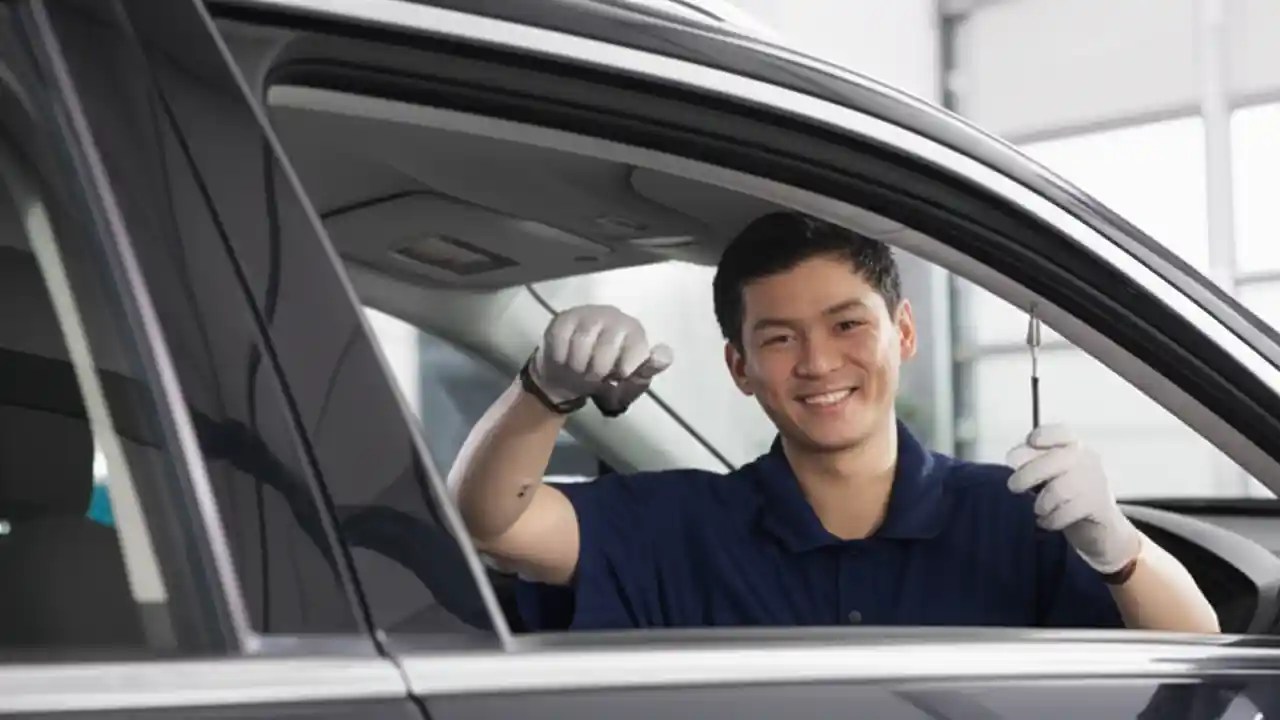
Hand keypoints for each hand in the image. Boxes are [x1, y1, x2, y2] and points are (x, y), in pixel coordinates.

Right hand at [529, 304, 672, 413]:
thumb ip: (648, 369)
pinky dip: (561, 357)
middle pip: (606, 349)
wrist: (572, 373)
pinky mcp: (566, 317)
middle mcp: (614, 317)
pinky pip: (561, 339)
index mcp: (634, 331)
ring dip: (578, 366)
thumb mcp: (631, 380)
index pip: (635, 348)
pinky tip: (565, 359)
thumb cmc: (606, 374)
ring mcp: (589, 314)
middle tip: (594, 376)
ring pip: (581, 343)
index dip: (625, 369)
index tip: (619, 375)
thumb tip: (664, 356)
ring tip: (580, 369)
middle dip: (597, 371)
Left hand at [1006, 424, 1140, 573]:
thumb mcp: (1046, 472)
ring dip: (1041, 504)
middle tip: (1013, 487)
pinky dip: (1050, 520)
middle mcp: (1087, 458)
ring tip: (1039, 509)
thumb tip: (1014, 458)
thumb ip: (1030, 461)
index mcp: (1072, 444)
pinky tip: (1046, 521)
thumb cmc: (1065, 493)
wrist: (1099, 526)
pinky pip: (1066, 512)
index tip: (1027, 447)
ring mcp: (1096, 481)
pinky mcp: (1099, 505)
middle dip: (1027, 475)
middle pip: (1054, 460)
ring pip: (1059, 490)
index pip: (1059, 432)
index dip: (1041, 437)